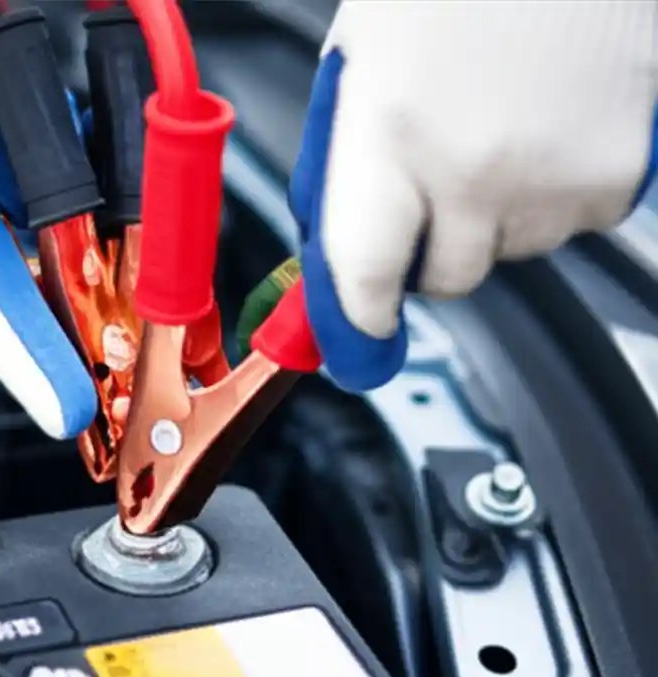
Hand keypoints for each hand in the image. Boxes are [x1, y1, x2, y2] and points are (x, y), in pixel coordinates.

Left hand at [291, 1, 656, 389]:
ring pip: (512, 253)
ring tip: (496, 127)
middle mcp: (471, 168)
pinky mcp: (618, 175)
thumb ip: (348, 159)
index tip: (356, 336)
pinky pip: (573, 223)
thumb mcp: (361, 60)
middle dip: (426, 252)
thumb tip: (337, 247)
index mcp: (388, 134)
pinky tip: (546, 123)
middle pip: (443, 280)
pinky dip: (555, 192)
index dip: (356, 318)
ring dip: (495, 217)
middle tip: (430, 190)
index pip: (363, 276)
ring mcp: (551, 176)